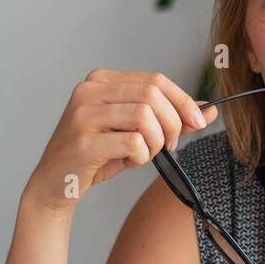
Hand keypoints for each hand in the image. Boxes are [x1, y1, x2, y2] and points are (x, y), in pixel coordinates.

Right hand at [25, 69, 217, 212]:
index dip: (183, 100)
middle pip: (152, 95)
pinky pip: (133, 142)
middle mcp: (89, 90)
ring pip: (145, 116)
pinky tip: (126, 162)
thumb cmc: (97, 155)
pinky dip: (140, 157)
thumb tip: (209, 111)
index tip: (197, 121)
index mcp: (101, 80)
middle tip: (169, 145)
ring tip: (142, 154)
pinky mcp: (84, 140)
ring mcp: (83, 114)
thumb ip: (170, 118)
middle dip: (172, 123)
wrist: (56, 184)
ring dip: (154, 142)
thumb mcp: (135, 131)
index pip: (155, 79)